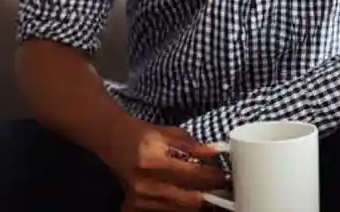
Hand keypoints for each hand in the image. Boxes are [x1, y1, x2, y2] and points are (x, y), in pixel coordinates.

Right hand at [98, 117, 226, 210]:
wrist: (113, 141)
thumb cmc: (144, 135)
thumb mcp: (170, 134)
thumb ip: (194, 146)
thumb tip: (217, 153)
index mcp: (153, 161)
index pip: (192, 175)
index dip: (213, 178)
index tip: (226, 177)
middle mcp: (144, 184)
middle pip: (188, 199)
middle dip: (209, 195)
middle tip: (223, 189)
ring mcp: (137, 199)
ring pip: (178, 209)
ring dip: (197, 203)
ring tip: (209, 194)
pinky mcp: (132, 207)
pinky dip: (179, 207)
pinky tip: (190, 198)